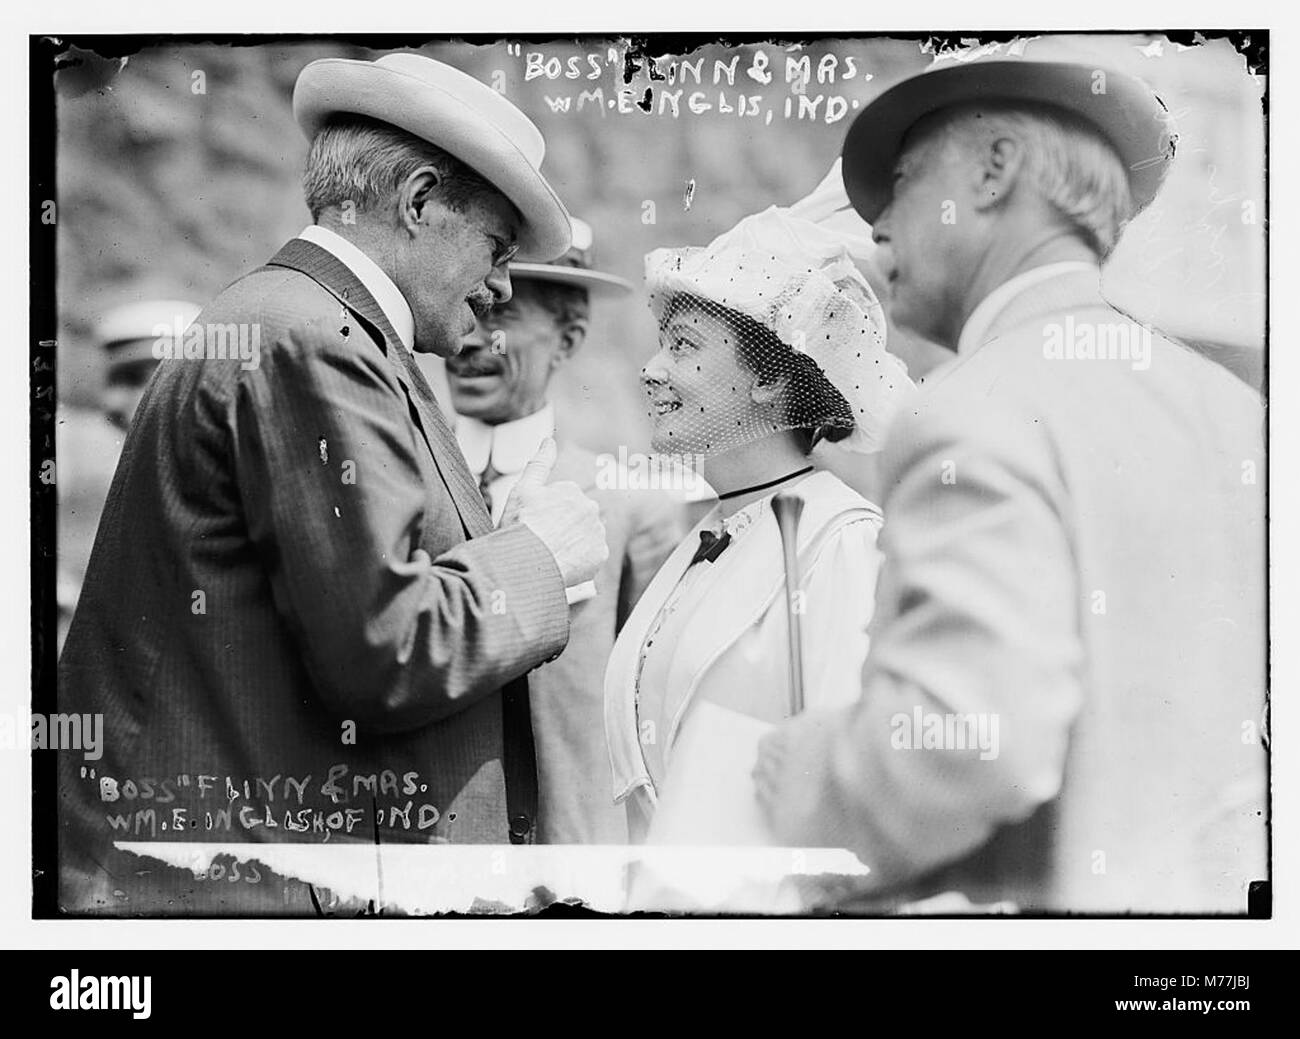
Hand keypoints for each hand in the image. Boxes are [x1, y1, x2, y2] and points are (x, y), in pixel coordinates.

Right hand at [501, 437, 608, 586]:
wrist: (527, 564)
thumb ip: (540, 463)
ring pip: (586, 537)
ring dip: (574, 544)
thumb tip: (550, 440)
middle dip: (564, 528)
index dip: (546, 516)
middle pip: (577, 519)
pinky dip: (581, 561)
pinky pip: (592, 557)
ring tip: (552, 555)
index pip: (563, 503)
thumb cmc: (520, 527)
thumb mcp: (522, 489)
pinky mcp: (600, 555)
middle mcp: (590, 507)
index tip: (535, 526)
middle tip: (543, 543)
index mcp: (571, 490)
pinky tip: (563, 564)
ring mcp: (597, 532)